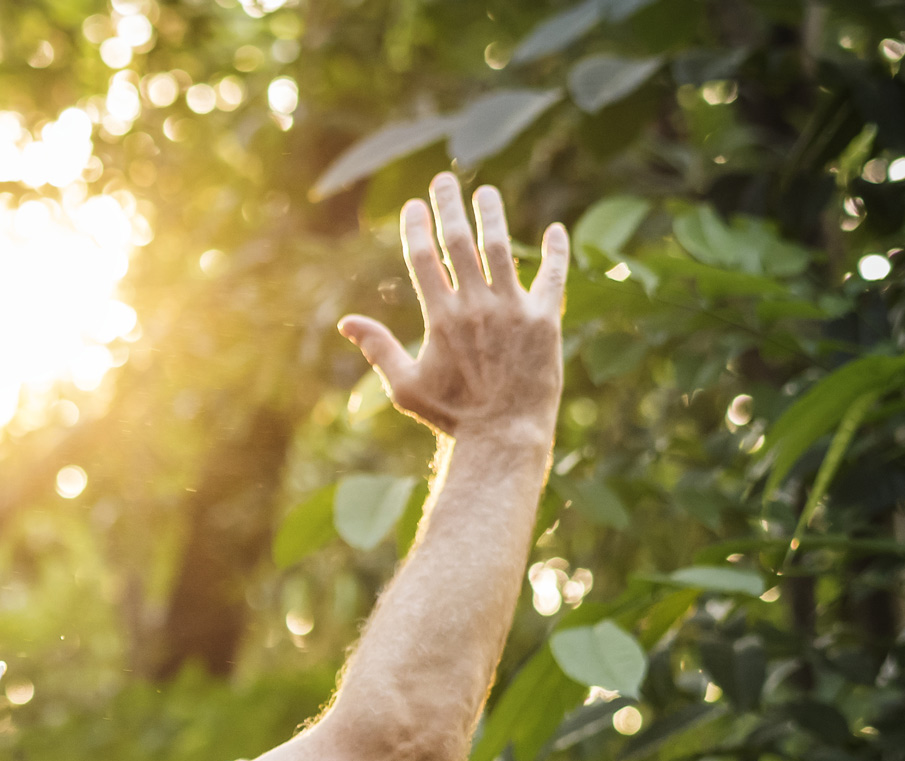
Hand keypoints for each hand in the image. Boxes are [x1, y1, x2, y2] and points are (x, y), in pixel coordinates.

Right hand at [340, 176, 566, 445]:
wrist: (504, 435)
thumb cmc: (452, 415)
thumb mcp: (405, 385)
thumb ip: (379, 349)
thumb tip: (346, 323)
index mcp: (440, 317)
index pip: (423, 258)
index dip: (417, 226)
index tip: (414, 205)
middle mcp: (475, 305)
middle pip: (458, 241)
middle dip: (449, 206)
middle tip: (444, 180)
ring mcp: (513, 309)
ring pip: (501, 248)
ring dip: (492, 215)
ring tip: (486, 193)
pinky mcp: (546, 318)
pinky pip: (554, 274)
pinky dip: (556, 250)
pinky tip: (558, 229)